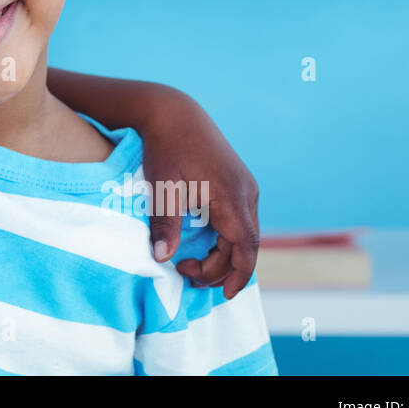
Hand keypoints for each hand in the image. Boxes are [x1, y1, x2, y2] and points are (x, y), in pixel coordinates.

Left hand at [140, 93, 259, 299]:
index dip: (237, 275)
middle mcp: (246, 192)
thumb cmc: (165, 148)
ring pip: (244, 232)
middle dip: (221, 267)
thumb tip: (162, 258)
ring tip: (190, 262)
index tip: (223, 295)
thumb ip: (165, 224)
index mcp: (232, 196)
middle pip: (246, 244)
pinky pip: (240, 219)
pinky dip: (225, 237)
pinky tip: (202, 242)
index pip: (246, 247)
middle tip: (187, 274)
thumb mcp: (162, 187)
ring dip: (223, 253)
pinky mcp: (238, 182)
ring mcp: (245, 185)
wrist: (172, 112)